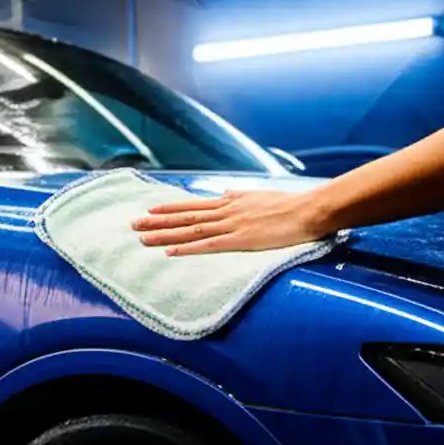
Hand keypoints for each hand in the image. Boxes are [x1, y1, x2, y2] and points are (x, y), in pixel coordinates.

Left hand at [131, 190, 333, 255]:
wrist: (310, 209)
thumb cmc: (289, 204)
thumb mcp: (259, 195)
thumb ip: (239, 196)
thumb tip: (225, 192)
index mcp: (231, 202)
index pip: (193, 205)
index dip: (170, 208)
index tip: (150, 211)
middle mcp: (226, 211)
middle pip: (185, 217)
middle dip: (157, 222)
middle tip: (133, 225)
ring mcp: (231, 225)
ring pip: (191, 230)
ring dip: (165, 235)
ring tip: (143, 239)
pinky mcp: (240, 240)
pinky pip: (208, 245)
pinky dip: (187, 248)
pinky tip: (170, 251)